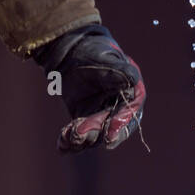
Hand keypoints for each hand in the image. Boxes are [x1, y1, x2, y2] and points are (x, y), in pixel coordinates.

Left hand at [37, 25, 144, 152]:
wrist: (71, 50)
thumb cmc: (94, 51)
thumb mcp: (106, 59)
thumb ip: (119, 71)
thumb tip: (133, 79)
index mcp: (131, 93)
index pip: (129, 115)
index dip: (120, 127)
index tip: (109, 136)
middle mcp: (118, 108)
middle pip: (109, 129)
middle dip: (95, 133)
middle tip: (79, 132)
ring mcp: (100, 115)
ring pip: (93, 136)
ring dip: (81, 139)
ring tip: (67, 136)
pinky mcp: (83, 118)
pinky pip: (78, 135)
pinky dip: (70, 141)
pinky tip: (62, 144)